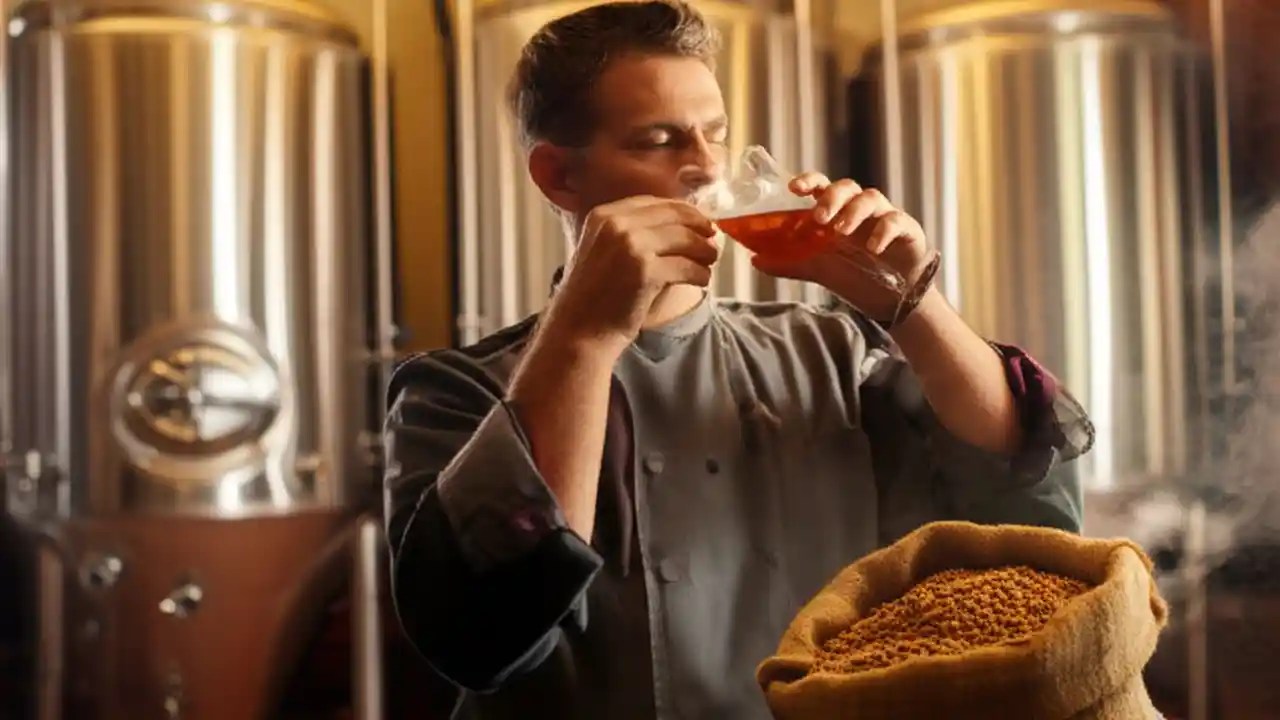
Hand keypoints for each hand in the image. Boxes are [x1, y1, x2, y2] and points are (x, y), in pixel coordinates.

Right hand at [542, 196, 718, 355]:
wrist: (579, 330)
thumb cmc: (594, 296)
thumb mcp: (603, 250)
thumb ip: (632, 233)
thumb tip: (682, 224)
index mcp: (604, 215)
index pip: (655, 202)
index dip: (683, 211)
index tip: (699, 222)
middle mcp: (616, 224)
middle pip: (674, 216)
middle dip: (700, 227)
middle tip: (713, 240)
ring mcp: (631, 246)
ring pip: (685, 239)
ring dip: (704, 251)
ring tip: (710, 262)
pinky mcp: (646, 272)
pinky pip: (687, 267)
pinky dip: (700, 274)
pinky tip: (702, 280)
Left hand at [752, 173, 937, 322]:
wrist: (891, 299)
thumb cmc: (854, 274)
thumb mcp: (818, 269)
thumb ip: (789, 262)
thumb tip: (754, 259)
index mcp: (836, 212)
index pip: (821, 186)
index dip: (808, 181)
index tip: (793, 187)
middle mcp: (859, 209)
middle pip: (846, 186)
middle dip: (831, 197)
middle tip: (819, 217)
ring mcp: (883, 217)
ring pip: (870, 197)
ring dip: (853, 211)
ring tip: (841, 231)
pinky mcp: (906, 230)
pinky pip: (896, 220)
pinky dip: (883, 230)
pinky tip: (873, 247)